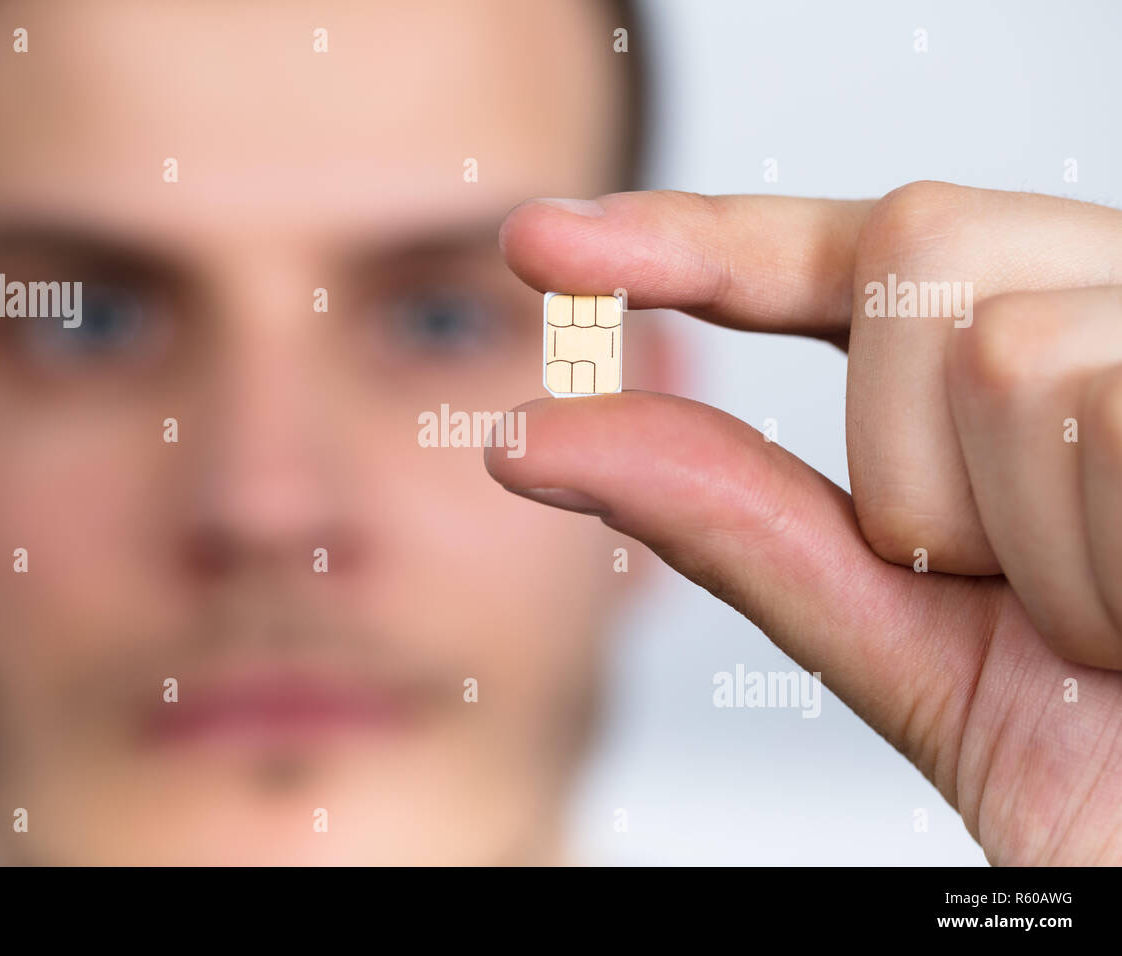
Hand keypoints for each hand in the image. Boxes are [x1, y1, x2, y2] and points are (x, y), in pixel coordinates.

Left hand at [488, 182, 1121, 864]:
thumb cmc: (1116, 759)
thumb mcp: (904, 636)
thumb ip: (738, 523)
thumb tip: (542, 437)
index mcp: (1036, 369)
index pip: (844, 255)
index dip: (694, 237)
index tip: (544, 245)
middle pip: (913, 249)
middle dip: (904, 448)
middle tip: (1005, 585)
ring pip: (998, 344)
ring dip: (1017, 535)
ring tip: (1119, 624)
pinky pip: (1098, 401)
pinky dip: (1101, 559)